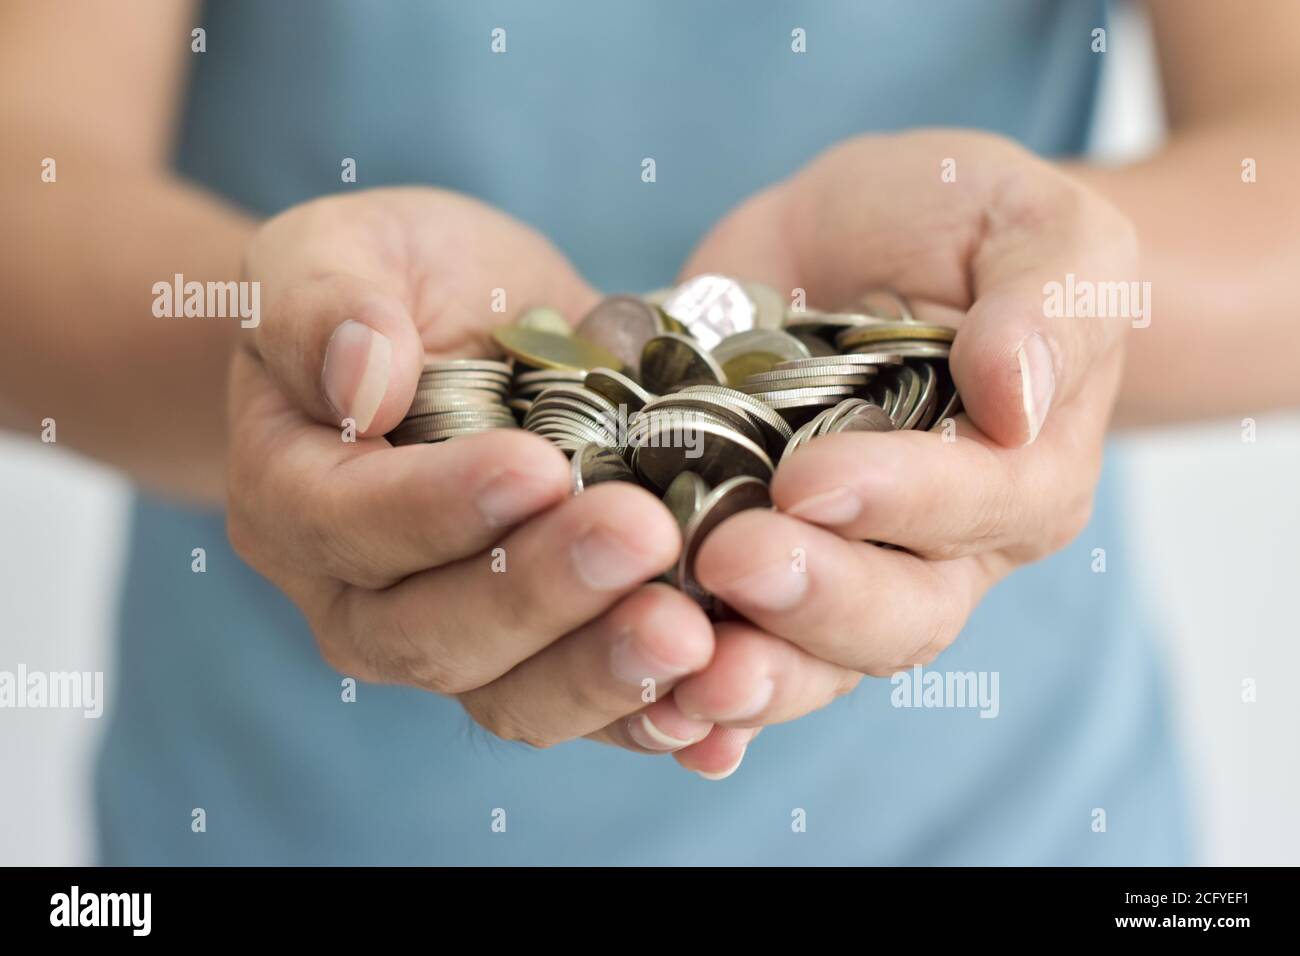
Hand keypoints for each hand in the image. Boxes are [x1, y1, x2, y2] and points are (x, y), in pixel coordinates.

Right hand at [226, 188, 724, 761]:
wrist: (463, 338)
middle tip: (643, 536)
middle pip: (437, 634)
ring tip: (691, 634)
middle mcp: (361, 600)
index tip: (538, 465)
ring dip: (604, 675)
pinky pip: (590, 713)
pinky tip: (720, 717)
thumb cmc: (395, 284)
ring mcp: (455, 644)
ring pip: (515, 696)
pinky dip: (655, 721)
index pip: (353, 525)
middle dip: (542, 594)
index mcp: (295, 499)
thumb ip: (325, 301)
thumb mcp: (342, 248)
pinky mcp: (543, 659)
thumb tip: (363, 377)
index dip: (441, 507)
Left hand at [656, 131, 1133, 774]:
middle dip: (813, 599)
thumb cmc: (960, 224)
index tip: (808, 480)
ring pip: (817, 658)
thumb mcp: (1034, 227)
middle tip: (728, 562)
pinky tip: (656, 717)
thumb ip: (1048, 303)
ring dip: (755, 675)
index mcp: (1026, 473)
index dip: (897, 501)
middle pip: (898, 615)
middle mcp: (943, 549)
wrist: (853, 240)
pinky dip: (698, 697)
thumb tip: (1019, 394)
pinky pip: (741, 649)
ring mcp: (845, 570)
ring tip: (687, 676)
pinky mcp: (758, 569)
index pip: (978, 508)